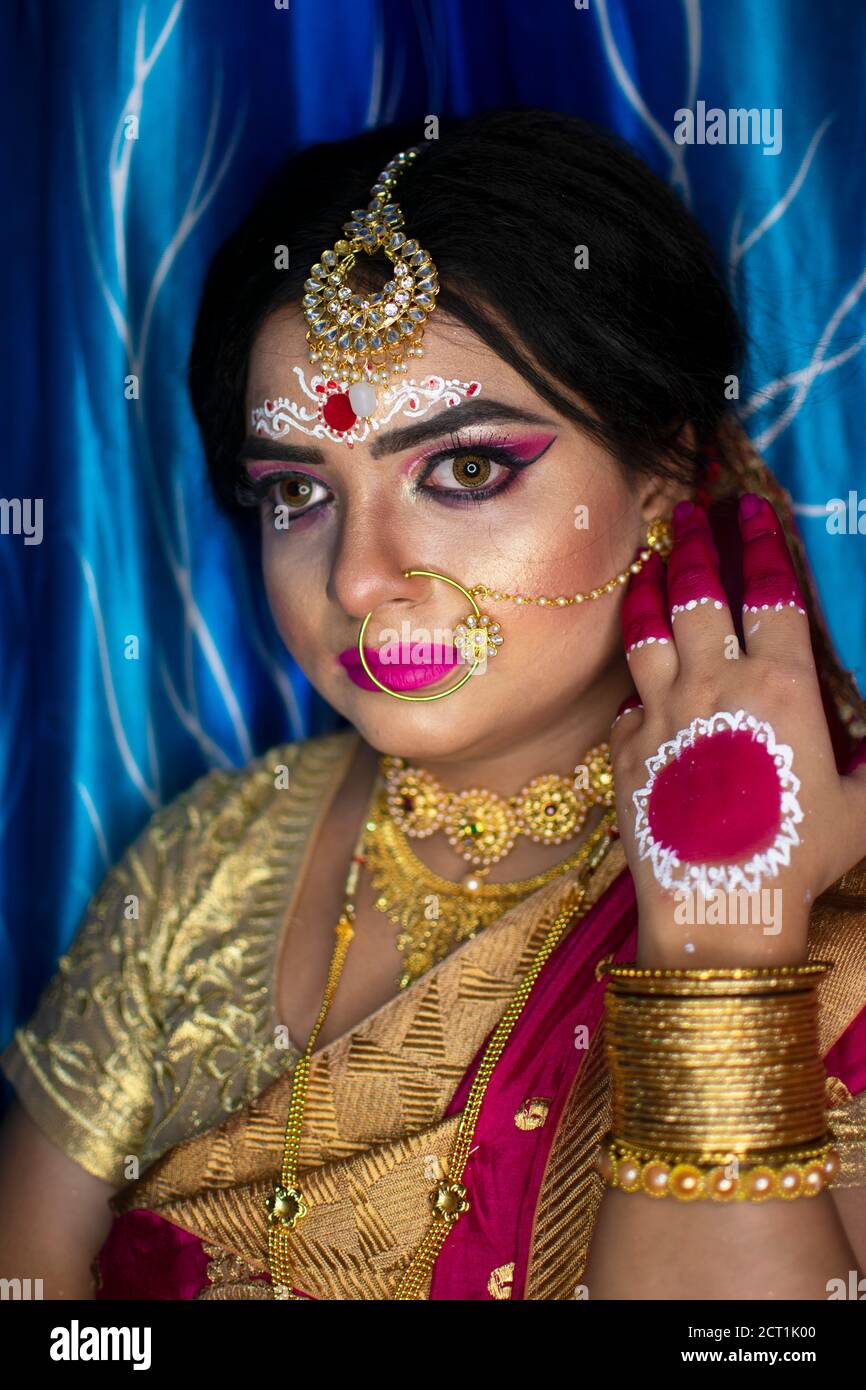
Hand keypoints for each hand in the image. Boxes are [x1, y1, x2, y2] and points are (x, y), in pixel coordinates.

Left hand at [609, 494, 865, 967]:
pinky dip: (633, 683)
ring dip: (649, 590)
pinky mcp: (626, 748)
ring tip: (650, 561)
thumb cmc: (799, 857)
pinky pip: (626, 700)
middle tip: (689, 513)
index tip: (748, 511)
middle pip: (696, 595)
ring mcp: (662, 712)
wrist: (721, 906)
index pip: (767, 594)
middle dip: (694, 544)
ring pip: (647, 631)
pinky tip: (636, 678)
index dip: (757, 545)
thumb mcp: (860, 804)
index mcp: (780, 686)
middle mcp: (715, 683)